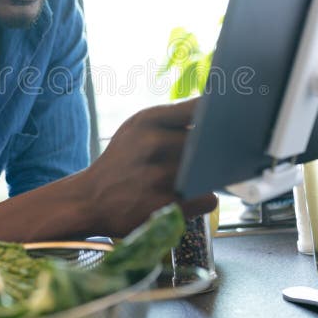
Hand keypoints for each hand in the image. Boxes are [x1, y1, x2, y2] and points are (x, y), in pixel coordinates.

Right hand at [81, 97, 216, 235]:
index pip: (199, 109)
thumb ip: (173, 119)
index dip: (220, 115)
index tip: (229, 120)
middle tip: (211, 156)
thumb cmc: (121, 161)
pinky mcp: (165, 207)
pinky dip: (203, 198)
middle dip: (215, 151)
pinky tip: (187, 196)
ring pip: (211, 170)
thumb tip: (219, 114)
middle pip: (210, 143)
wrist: (88, 199)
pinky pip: (208, 198)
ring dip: (208, 175)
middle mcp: (152, 144)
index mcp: (147, 120)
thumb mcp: (137, 129)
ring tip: (189, 177)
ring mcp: (158, 177)